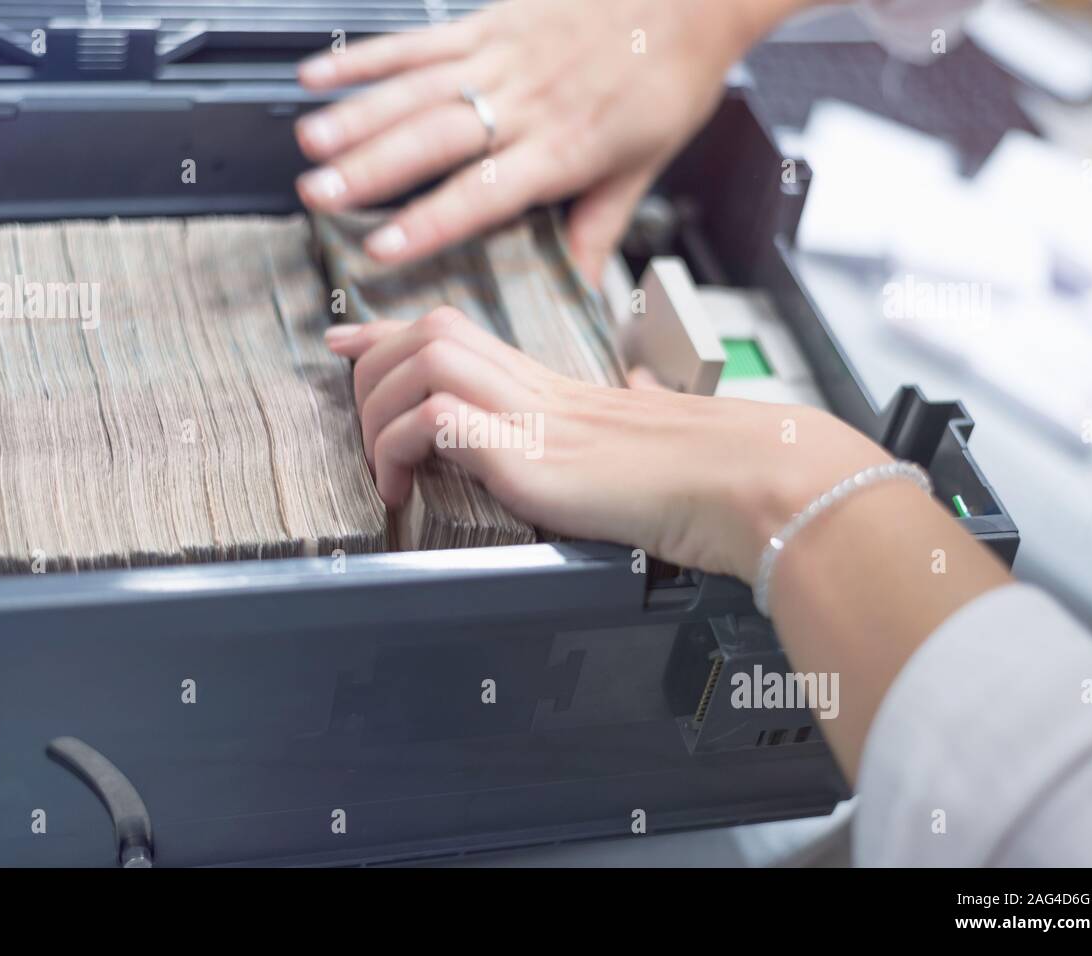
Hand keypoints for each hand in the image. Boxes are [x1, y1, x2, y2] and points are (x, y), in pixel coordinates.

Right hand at [295, 0, 798, 283]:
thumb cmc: (668, 81)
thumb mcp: (643, 167)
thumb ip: (599, 227)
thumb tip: (582, 291)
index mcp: (562, 149)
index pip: (483, 193)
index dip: (428, 221)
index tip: (380, 249)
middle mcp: (525, 103)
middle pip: (436, 138)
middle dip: (370, 168)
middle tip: (318, 195)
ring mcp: (502, 57)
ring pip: (418, 87)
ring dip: (357, 114)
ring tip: (309, 144)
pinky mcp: (490, 22)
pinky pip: (419, 40)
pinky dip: (368, 57)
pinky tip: (319, 74)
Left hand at [325, 308, 889, 581]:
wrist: (744, 483)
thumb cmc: (702, 471)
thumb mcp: (644, 434)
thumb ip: (627, 412)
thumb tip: (646, 390)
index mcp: (552, 383)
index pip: (455, 332)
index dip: (388, 331)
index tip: (347, 340)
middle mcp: (535, 386)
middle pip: (427, 334)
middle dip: (372, 372)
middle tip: (360, 424)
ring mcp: (532, 415)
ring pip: (422, 364)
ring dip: (380, 415)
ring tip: (384, 468)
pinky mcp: (530, 454)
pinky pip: (439, 421)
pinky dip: (403, 447)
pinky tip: (404, 487)